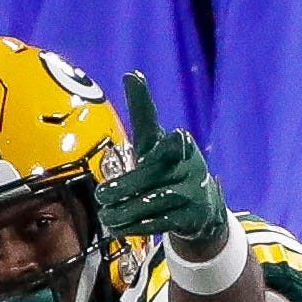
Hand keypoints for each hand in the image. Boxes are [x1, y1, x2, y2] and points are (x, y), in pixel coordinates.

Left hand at [93, 72, 228, 251]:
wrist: (201, 206)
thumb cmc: (167, 166)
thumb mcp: (154, 140)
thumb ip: (143, 111)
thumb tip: (131, 74)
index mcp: (179, 145)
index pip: (175, 141)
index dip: (173, 142)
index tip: (170, 137)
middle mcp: (190, 167)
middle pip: (154, 176)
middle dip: (127, 186)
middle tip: (101, 195)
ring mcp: (193, 192)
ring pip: (156, 202)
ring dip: (127, 211)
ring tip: (106, 216)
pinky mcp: (192, 217)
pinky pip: (162, 222)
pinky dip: (139, 225)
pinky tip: (120, 227)